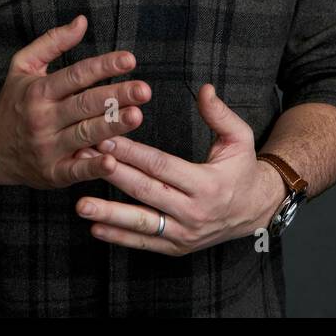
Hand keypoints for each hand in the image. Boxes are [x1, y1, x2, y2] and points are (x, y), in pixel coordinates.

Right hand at [0, 14, 151, 188]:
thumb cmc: (13, 102)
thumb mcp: (23, 66)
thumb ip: (53, 41)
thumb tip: (82, 21)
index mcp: (39, 91)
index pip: (76, 75)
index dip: (103, 66)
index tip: (129, 59)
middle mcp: (42, 118)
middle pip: (84, 104)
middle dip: (115, 96)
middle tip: (143, 89)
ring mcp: (47, 147)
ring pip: (83, 134)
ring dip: (111, 126)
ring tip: (136, 115)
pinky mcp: (52, 173)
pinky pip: (75, 171)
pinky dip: (93, 167)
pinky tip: (111, 160)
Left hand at [71, 83, 286, 254]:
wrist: (255, 211)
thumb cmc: (242, 168)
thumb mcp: (240, 138)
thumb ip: (220, 114)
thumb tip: (203, 89)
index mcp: (207, 183)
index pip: (161, 165)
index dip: (132, 153)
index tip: (105, 138)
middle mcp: (195, 211)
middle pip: (146, 191)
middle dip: (112, 174)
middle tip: (83, 160)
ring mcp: (185, 233)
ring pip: (141, 222)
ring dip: (108, 213)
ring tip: (80, 205)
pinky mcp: (176, 247)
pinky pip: (144, 243)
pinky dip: (119, 237)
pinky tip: (95, 228)